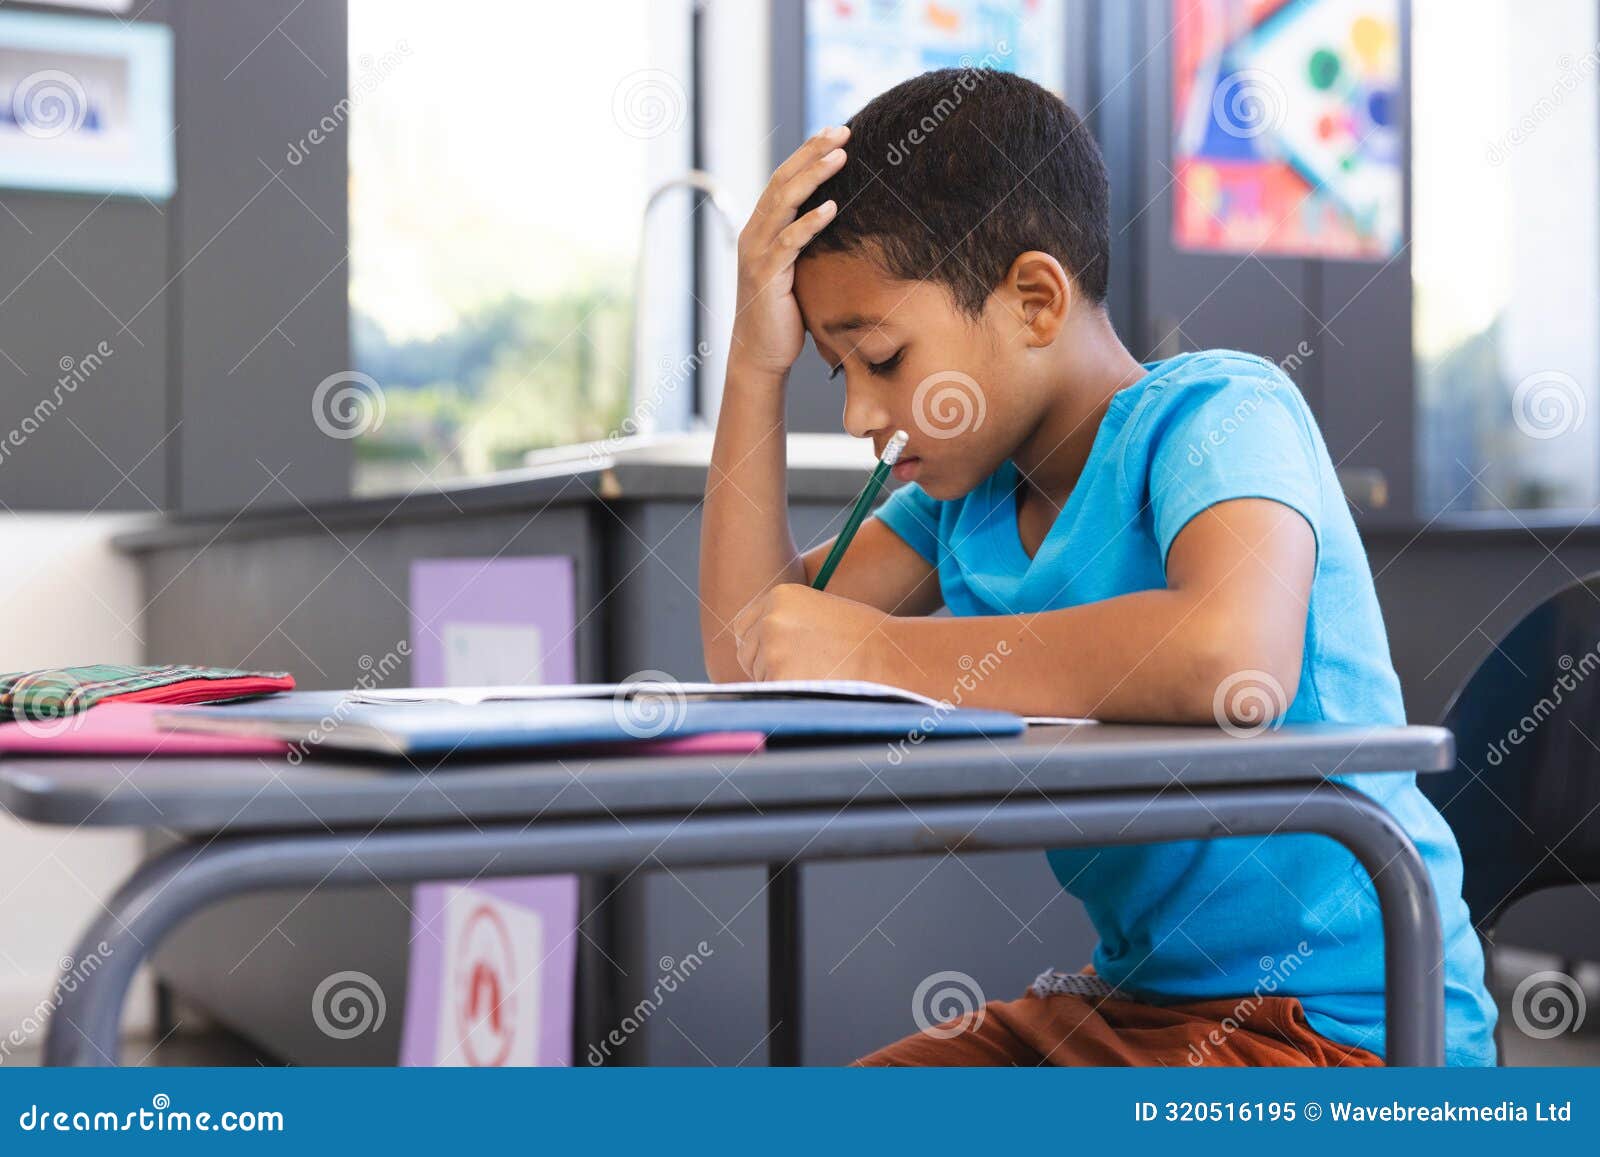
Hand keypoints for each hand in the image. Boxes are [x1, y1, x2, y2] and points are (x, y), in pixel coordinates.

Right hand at [729, 126, 849, 381]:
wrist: (760, 353)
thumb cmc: (785, 312)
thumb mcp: (797, 269)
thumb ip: (807, 242)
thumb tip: (840, 220)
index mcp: (760, 228)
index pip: (783, 179)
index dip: (807, 153)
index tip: (835, 132)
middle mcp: (754, 234)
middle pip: (782, 181)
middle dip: (812, 153)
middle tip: (842, 131)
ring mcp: (757, 254)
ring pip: (784, 204)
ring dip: (813, 178)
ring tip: (840, 157)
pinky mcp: (766, 276)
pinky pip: (789, 243)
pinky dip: (809, 223)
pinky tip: (831, 208)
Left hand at [730, 583, 891, 681]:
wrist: (888, 656)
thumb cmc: (863, 640)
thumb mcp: (819, 614)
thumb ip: (787, 624)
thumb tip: (759, 648)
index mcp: (779, 596)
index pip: (745, 627)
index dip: (758, 645)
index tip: (774, 655)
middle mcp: (770, 618)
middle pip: (746, 653)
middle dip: (764, 666)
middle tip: (799, 671)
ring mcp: (771, 647)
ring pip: (759, 676)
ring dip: (779, 682)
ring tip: (818, 676)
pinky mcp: (778, 676)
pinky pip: (771, 694)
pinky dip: (788, 696)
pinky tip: (816, 687)